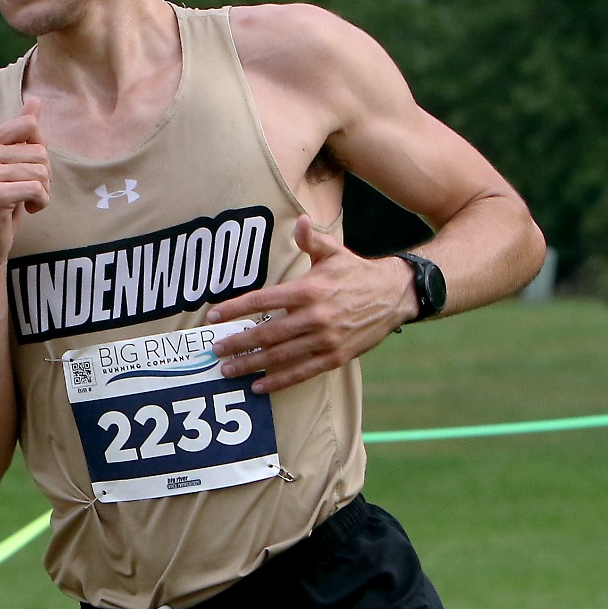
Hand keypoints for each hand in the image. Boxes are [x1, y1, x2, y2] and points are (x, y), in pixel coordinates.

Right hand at [0, 96, 48, 276]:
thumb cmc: (2, 203)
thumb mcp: (14, 164)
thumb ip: (23, 132)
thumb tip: (35, 100)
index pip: (31, 126)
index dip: (40, 151)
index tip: (28, 170)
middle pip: (41, 153)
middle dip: (44, 177)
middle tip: (27, 193)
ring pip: (41, 173)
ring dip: (42, 193)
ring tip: (25, 203)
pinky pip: (37, 189)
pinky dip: (40, 203)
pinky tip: (26, 211)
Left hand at [205, 214, 417, 392]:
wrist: (394, 296)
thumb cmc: (357, 273)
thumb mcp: (334, 253)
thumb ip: (311, 240)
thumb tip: (300, 221)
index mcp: (309, 290)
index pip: (263, 300)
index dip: (235, 309)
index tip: (213, 316)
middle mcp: (315, 316)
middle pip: (267, 333)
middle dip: (238, 342)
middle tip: (215, 350)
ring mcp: (325, 339)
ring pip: (280, 356)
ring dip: (251, 364)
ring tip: (228, 370)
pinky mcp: (335, 357)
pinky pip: (302, 372)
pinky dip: (278, 381)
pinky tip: (258, 386)